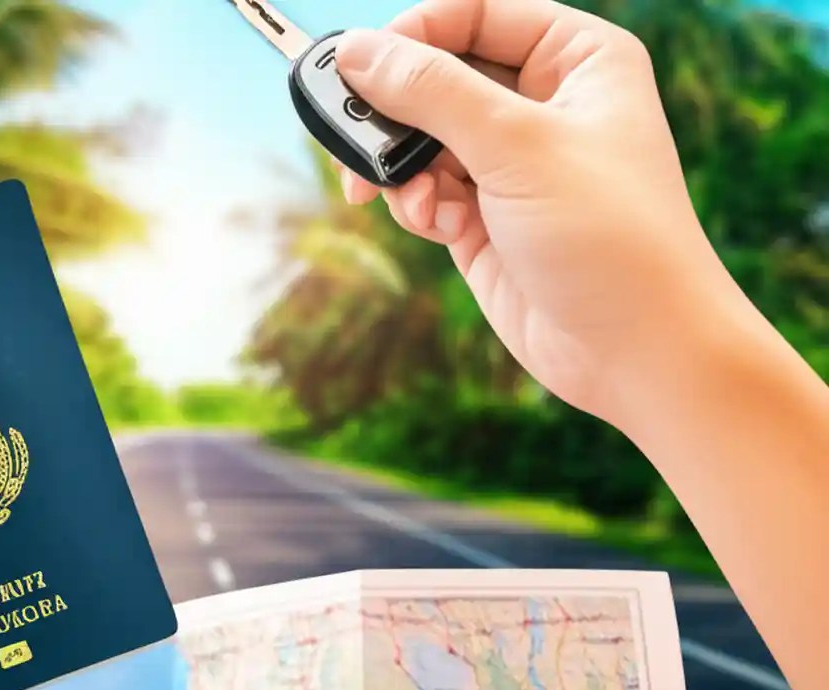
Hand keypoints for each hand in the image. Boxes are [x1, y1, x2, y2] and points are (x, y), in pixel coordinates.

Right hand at [335, 0, 746, 423]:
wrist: (636, 351)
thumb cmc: (609, 236)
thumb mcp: (516, 145)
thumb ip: (430, 91)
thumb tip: (356, 51)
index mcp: (576, 59)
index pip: (472, 14)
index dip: (413, 35)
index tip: (359, 68)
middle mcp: (543, 103)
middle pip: (436, 76)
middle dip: (396, 113)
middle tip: (357, 141)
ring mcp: (511, 163)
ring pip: (420, 138)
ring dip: (404, 170)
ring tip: (420, 204)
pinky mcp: (485, 217)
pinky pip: (425, 189)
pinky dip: (419, 205)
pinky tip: (442, 228)